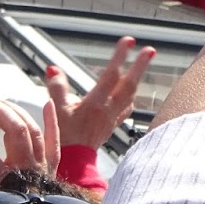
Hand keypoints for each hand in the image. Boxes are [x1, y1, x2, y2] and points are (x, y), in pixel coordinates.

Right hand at [43, 36, 153, 150]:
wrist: (74, 162)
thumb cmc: (64, 136)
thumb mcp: (56, 109)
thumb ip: (56, 87)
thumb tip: (53, 68)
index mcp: (95, 103)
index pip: (110, 75)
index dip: (120, 57)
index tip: (128, 41)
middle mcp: (108, 109)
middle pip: (129, 84)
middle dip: (140, 66)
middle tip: (150, 50)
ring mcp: (113, 118)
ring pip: (130, 95)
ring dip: (138, 78)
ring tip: (142, 64)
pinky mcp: (113, 125)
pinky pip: (127, 108)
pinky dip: (131, 96)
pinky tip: (130, 92)